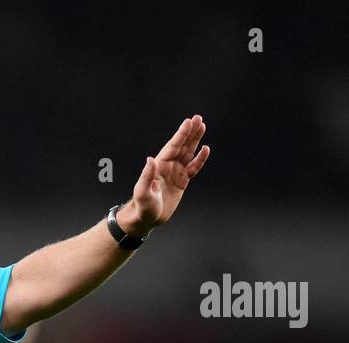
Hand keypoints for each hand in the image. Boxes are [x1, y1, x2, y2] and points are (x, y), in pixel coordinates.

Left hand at [123, 114, 209, 233]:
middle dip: (190, 132)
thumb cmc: (142, 206)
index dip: (181, 134)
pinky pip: (193, 167)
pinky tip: (206, 149)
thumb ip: (146, 176)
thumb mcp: (142, 192)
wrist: (147, 218)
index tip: (188, 122)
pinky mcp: (182, 181)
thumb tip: (150, 159)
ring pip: (188, 153)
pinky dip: (200, 159)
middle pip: (182, 145)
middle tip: (198, 118)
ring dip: (195, 140)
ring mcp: (175, 173)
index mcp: (159, 166)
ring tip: (202, 126)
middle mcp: (168, 166)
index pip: (172, 147)